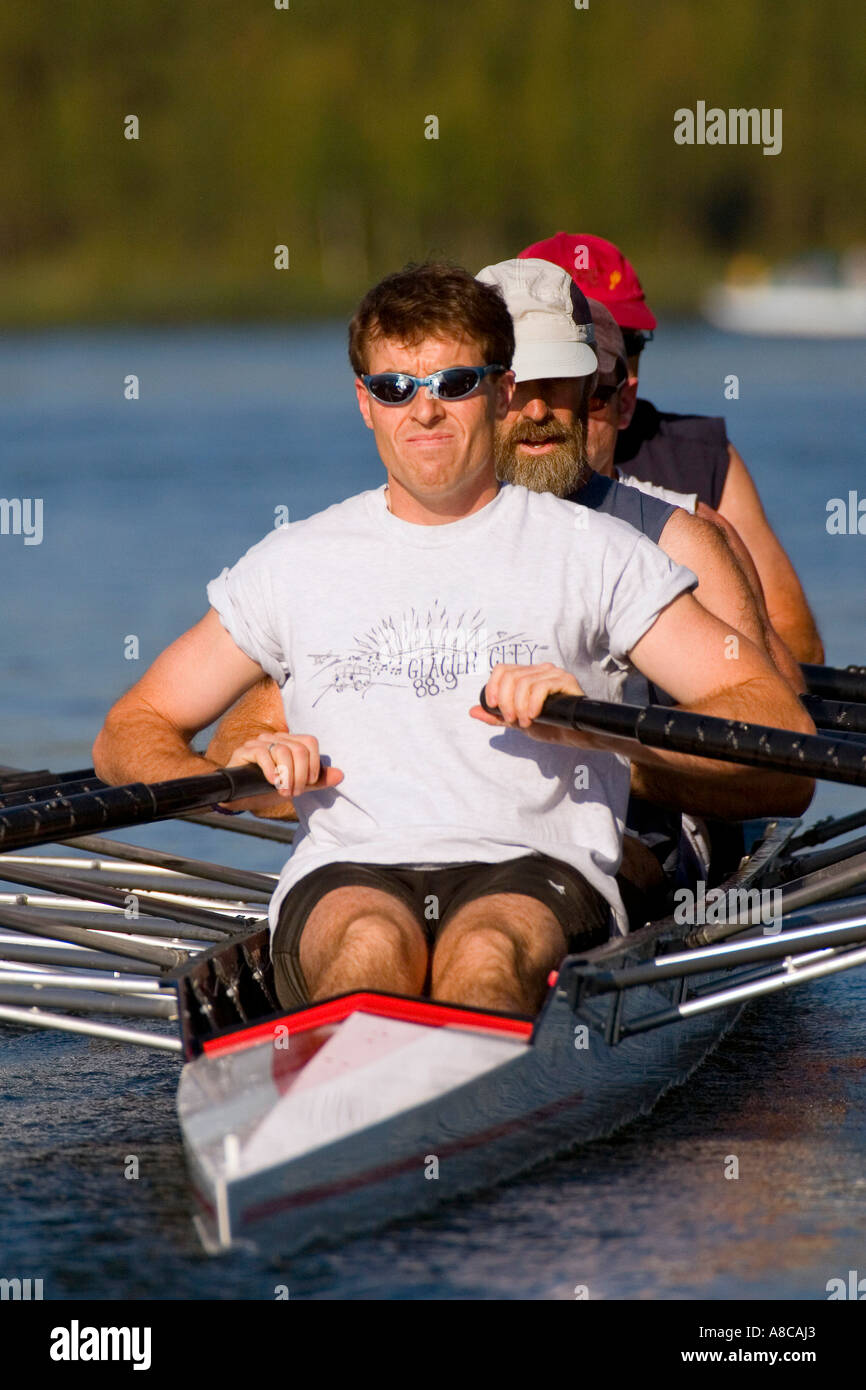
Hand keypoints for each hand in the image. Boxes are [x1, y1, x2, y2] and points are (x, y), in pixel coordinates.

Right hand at [223, 732, 343, 801]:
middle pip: (299, 749)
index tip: (309, 783)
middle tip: (294, 792)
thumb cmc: (268, 789)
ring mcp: (259, 742)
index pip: (310, 742)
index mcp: (289, 742)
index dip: (314, 764)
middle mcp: (275, 738)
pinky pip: (263, 754)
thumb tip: (341, 775)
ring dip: (287, 776)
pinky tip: (273, 783)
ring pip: (283, 751)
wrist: (240, 798)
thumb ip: (317, 780)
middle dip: (300, 775)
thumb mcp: (297, 785)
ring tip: (284, 791)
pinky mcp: (244, 750)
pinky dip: (271, 771)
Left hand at [469, 663, 588, 745]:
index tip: (493, 706)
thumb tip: (472, 710)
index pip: (502, 669)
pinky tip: (534, 716)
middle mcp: (539, 669)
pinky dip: (533, 704)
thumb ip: (496, 716)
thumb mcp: (516, 722)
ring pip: (524, 683)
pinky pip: (541, 687)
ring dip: (520, 707)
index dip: (493, 686)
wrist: (573, 736)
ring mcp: (553, 673)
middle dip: (506, 702)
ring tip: (525, 722)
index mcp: (527, 674)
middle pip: (510, 676)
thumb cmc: (548, 726)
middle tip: (512, 720)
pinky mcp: (566, 680)